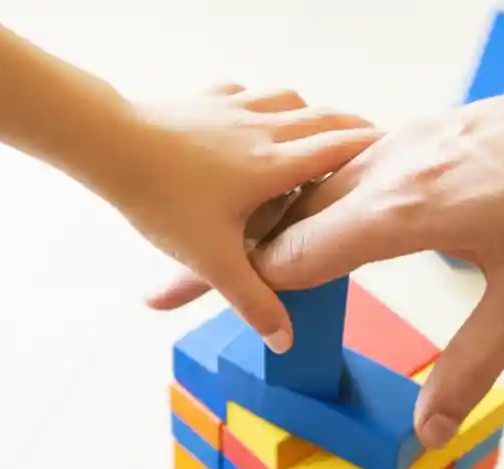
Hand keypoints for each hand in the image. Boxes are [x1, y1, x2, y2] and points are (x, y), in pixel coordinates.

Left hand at [113, 83, 378, 351]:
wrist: (110, 144)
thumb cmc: (163, 199)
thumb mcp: (214, 260)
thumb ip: (254, 301)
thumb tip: (284, 341)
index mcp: (275, 165)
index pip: (339, 150)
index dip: (371, 151)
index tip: (394, 155)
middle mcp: (263, 128)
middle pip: (322, 118)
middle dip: (349, 129)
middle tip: (368, 141)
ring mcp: (233, 107)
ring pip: (287, 99)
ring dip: (308, 113)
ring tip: (313, 132)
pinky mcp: (204, 99)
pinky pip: (242, 92)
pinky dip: (259, 102)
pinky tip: (250, 115)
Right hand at [151, 74, 503, 447]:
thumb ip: (470, 366)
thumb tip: (425, 429)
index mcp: (408, 207)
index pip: (295, 253)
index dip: (239, 286)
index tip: (184, 303)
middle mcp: (398, 164)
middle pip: (288, 213)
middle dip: (228, 252)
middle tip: (171, 281)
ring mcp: (417, 140)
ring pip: (320, 186)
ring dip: (273, 223)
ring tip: (235, 256)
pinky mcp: (440, 132)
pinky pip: (357, 166)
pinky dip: (322, 199)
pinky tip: (325, 218)